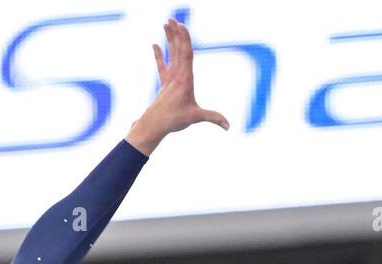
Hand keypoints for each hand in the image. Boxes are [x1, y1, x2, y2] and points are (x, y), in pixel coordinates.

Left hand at [127, 18, 228, 154]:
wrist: (153, 126)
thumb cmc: (174, 121)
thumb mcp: (195, 117)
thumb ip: (213, 118)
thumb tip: (229, 126)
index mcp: (185, 79)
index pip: (186, 54)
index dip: (184, 39)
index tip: (182, 26)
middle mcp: (176, 75)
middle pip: (177, 50)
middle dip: (175, 34)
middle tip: (172, 19)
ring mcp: (169, 78)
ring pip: (170, 54)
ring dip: (169, 39)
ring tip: (167, 23)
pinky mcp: (164, 83)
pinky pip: (161, 65)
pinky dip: (158, 55)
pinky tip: (154, 44)